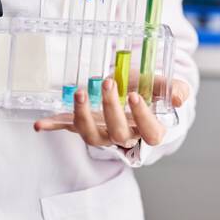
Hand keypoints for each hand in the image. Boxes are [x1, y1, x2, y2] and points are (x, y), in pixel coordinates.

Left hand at [34, 74, 191, 150]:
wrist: (134, 96)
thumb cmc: (151, 92)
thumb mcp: (166, 87)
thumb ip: (176, 90)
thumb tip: (179, 97)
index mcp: (148, 129)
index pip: (150, 133)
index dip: (142, 118)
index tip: (134, 97)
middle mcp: (123, 136)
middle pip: (117, 133)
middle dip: (111, 109)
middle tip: (108, 83)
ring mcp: (102, 132)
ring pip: (91, 135)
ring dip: (83, 116)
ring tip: (80, 94)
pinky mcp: (84, 124)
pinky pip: (67, 128)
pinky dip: (53, 126)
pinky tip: (40, 124)